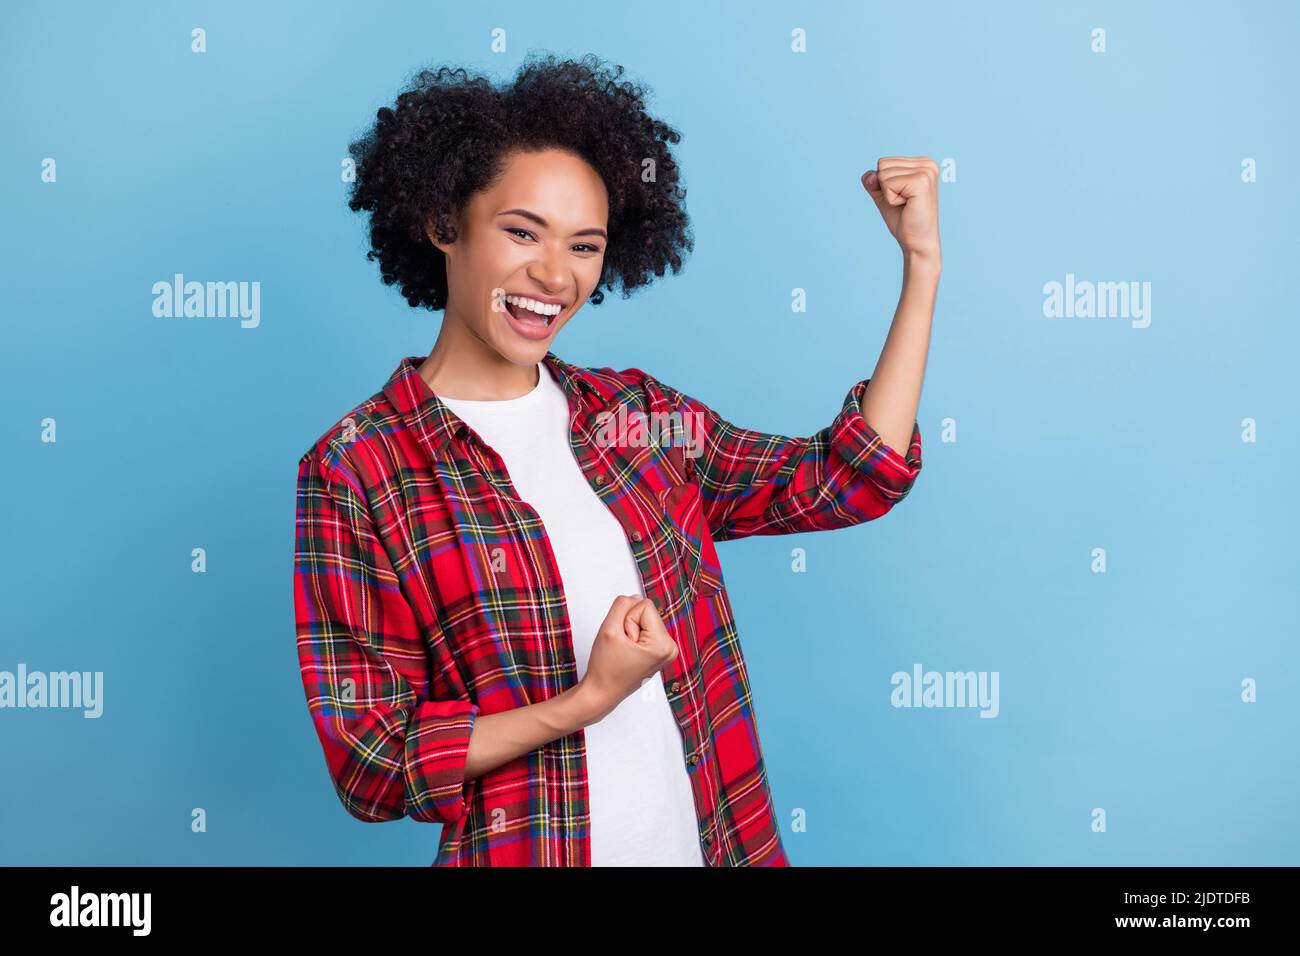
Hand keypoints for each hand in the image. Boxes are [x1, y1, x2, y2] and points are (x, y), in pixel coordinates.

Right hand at [579, 595, 678, 722]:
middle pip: (646, 611)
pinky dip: (633, 636)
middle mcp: (671, 647)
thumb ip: (622, 605)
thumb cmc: (605, 667)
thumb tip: (634, 597)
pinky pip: (644, 628)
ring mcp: (667, 650)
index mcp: (664, 644)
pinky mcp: (660, 651)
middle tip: (622, 647)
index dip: (626, 619)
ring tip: (625, 650)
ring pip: (644, 619)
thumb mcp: (609, 629)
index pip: (643, 605)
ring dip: (630, 630)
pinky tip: (628, 652)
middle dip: (629, 624)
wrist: (602, 692)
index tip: (622, 641)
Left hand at [862, 156, 940, 266]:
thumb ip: (873, 181)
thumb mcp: (884, 195)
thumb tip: (869, 175)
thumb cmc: (904, 220)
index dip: (884, 184)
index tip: (902, 198)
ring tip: (906, 204)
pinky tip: (907, 206)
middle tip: (903, 203)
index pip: (884, 162)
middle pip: (883, 164)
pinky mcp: (921, 182)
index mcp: (923, 163)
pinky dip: (891, 199)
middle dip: (886, 188)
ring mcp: (926, 172)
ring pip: (883, 174)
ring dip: (889, 195)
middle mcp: (927, 164)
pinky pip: (888, 184)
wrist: (917, 242)